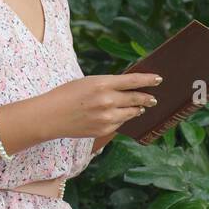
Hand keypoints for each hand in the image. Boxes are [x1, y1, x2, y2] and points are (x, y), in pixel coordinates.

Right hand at [42, 73, 163, 139]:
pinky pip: (120, 123)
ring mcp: (107, 117)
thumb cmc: (66, 95)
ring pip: (131, 113)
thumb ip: (107, 84)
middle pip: (136, 98)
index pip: (133, 80)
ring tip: (140, 107)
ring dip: (137, 109)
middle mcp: (107, 100)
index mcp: (102, 84)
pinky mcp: (104, 130)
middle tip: (153, 98)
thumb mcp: (88, 82)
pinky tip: (122, 116)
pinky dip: (122, 118)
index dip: (148, 80)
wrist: (50, 116)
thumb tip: (126, 87)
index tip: (159, 79)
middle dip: (147, 98)